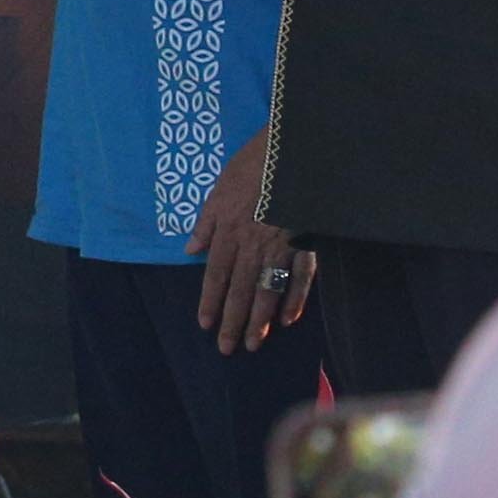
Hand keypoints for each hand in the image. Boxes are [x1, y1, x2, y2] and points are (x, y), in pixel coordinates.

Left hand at [186, 134, 310, 354]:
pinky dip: (294, 300)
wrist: (292, 148)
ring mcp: (281, 246)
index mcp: (228, 230)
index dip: (210, 301)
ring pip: (268, 290)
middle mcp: (252, 244)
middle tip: (227, 348)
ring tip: (253, 344)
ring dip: (259, 320)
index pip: (215, 275)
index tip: (205, 324)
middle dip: (232, 322)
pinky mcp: (307, 243)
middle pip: (239, 290)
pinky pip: (301, 278)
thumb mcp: (219, 188)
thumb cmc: (253, 165)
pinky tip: (287, 320)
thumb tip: (189, 249)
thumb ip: (206, 222)